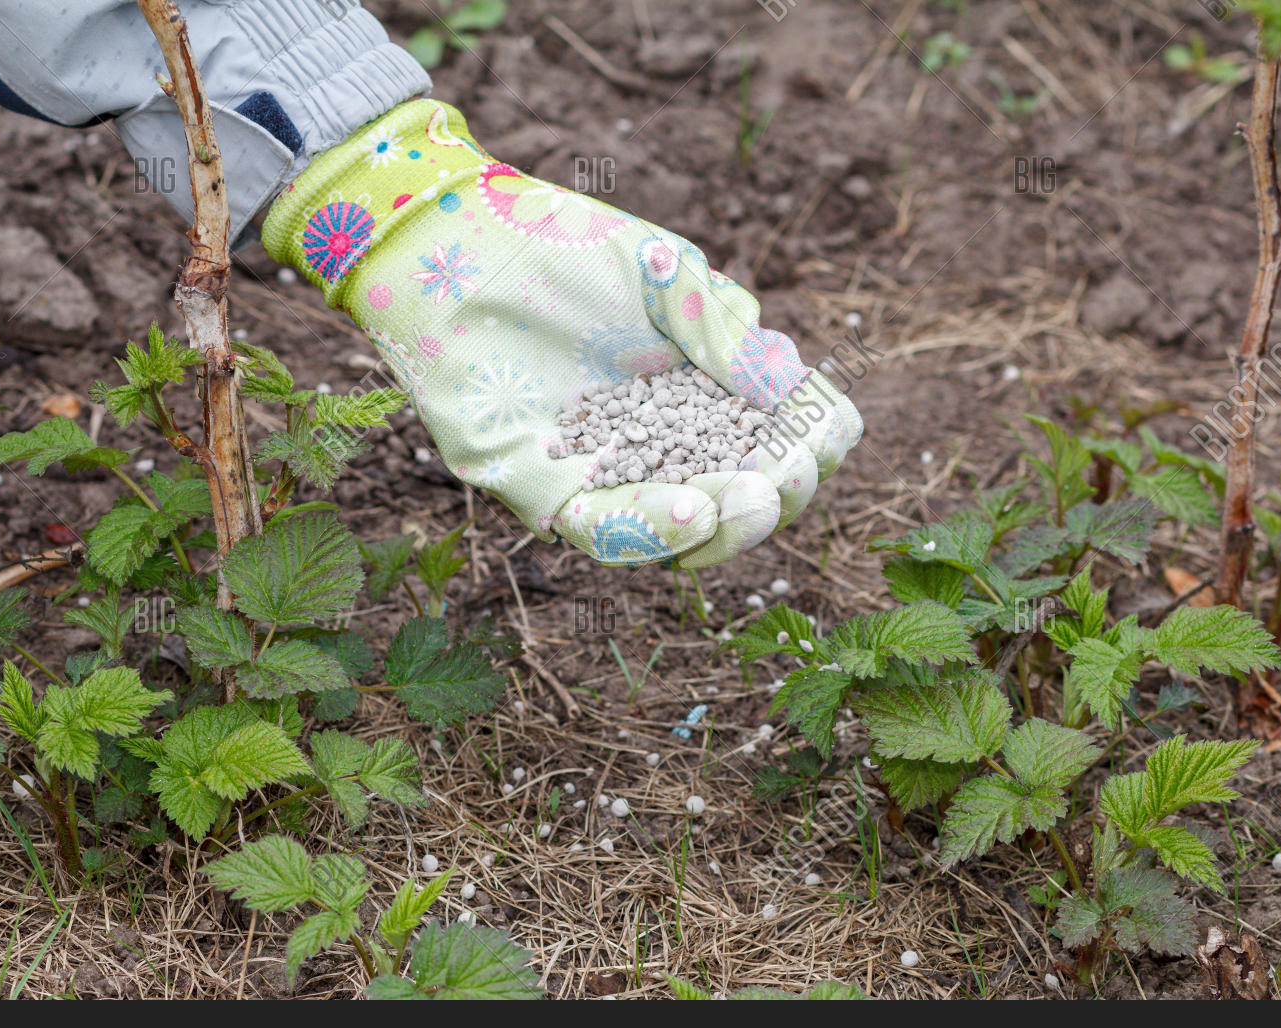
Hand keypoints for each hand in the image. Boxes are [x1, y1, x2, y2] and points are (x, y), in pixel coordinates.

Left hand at [261, 100, 861, 566]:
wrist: (454, 240)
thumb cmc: (561, 246)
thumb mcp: (663, 275)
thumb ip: (723, 329)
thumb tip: (788, 384)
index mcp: (699, 394)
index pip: (774, 442)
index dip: (811, 447)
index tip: (826, 434)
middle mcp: (657, 444)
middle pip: (738, 502)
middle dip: (775, 498)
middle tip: (788, 475)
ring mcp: (602, 474)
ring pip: (678, 533)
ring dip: (727, 525)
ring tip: (753, 496)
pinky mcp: (543, 493)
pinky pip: (604, 534)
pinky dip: (654, 529)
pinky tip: (696, 507)